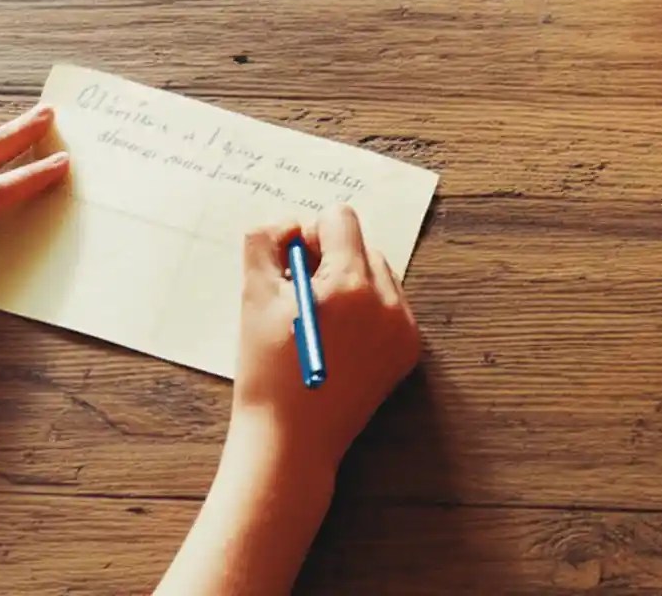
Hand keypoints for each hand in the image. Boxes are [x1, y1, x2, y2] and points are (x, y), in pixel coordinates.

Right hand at [236, 204, 420, 471]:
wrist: (292, 441)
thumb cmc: (267, 371)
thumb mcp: (253, 298)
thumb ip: (264, 243)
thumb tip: (289, 224)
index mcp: (350, 284)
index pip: (340, 219)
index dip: (308, 235)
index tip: (291, 266)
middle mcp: (386, 302)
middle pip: (362, 245)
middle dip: (331, 259)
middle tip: (300, 295)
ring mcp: (402, 329)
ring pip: (379, 274)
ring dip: (350, 282)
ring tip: (318, 319)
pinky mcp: (407, 351)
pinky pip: (390, 307)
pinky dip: (367, 310)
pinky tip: (339, 338)